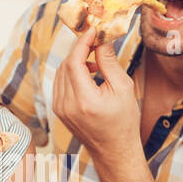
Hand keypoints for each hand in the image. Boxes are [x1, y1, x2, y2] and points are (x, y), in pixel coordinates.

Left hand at [51, 26, 140, 157]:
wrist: (114, 150)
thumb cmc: (123, 121)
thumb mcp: (123, 88)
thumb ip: (109, 62)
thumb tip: (101, 39)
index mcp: (84, 100)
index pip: (73, 61)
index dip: (82, 42)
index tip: (93, 30)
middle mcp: (66, 105)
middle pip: (65, 65)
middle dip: (80, 50)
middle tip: (97, 42)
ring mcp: (60, 109)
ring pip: (61, 72)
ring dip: (77, 61)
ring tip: (97, 63)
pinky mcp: (59, 110)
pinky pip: (61, 83)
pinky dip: (72, 74)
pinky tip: (89, 75)